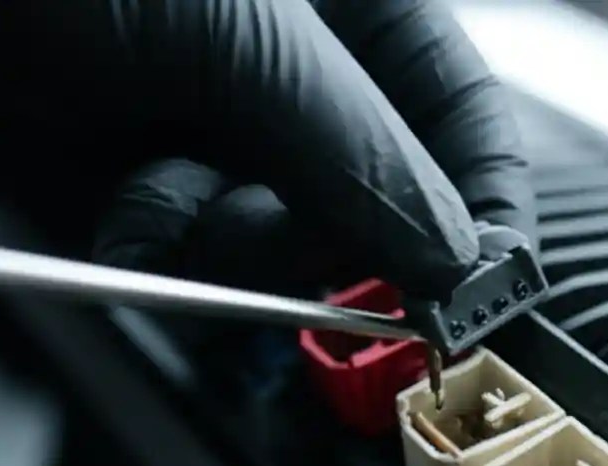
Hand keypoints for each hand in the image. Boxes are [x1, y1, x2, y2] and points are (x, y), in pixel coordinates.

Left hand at [85, 0, 535, 299]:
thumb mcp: (248, 36)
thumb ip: (362, 152)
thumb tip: (454, 257)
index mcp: (354, 11)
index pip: (462, 124)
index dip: (481, 213)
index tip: (478, 295)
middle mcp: (293, 74)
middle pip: (368, 202)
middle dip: (316, 234)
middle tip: (269, 229)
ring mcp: (216, 129)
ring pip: (276, 243)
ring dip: (227, 244)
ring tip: (166, 194)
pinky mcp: (141, 178)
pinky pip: (190, 255)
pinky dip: (160, 253)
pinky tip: (126, 209)